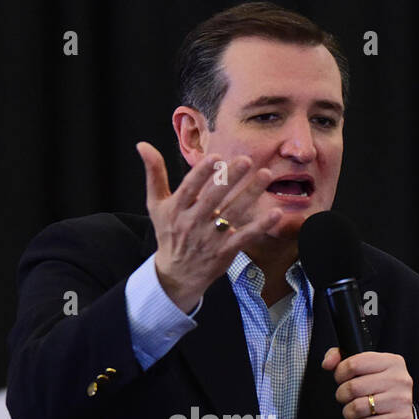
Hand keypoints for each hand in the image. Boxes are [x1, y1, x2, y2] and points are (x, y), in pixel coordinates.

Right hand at [136, 141, 282, 311]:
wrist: (176, 274)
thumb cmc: (169, 232)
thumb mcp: (156, 204)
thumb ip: (154, 174)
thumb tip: (142, 144)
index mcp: (176, 209)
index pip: (189, 188)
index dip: (202, 173)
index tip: (215, 157)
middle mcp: (193, 223)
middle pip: (213, 198)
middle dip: (230, 179)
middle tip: (246, 160)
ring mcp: (210, 238)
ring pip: (233, 213)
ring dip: (250, 194)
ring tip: (265, 175)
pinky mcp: (226, 251)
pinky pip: (245, 236)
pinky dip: (261, 226)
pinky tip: (276, 213)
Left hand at [321, 348, 414, 418]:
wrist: (399, 418)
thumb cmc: (378, 391)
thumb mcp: (362, 368)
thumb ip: (339, 358)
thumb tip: (328, 363)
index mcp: (391, 361)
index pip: (353, 364)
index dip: (340, 375)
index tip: (342, 380)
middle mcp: (399, 379)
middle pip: (353, 387)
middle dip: (342, 396)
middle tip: (347, 399)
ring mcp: (401, 400)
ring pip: (357, 408)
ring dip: (349, 413)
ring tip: (355, 412)